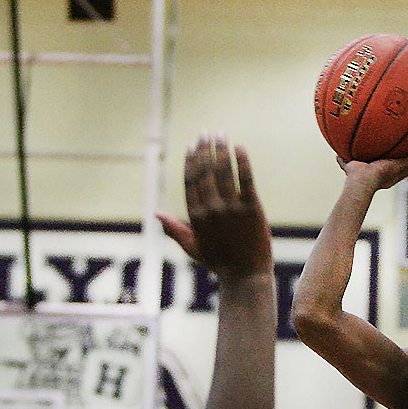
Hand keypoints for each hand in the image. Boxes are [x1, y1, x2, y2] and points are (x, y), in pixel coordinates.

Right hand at [159, 134, 272, 277]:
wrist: (246, 275)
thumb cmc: (219, 262)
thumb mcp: (192, 247)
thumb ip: (174, 229)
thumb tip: (156, 213)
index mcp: (195, 216)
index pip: (190, 180)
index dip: (190, 160)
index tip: (192, 145)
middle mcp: (211, 209)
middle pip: (205, 171)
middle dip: (204, 148)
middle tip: (206, 132)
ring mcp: (232, 208)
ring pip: (224, 171)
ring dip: (221, 149)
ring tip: (221, 133)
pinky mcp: (252, 209)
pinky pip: (246, 179)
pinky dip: (242, 161)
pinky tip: (239, 147)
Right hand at [336, 148, 407, 190]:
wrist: (362, 182)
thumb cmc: (382, 174)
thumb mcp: (400, 165)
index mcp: (387, 174)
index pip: (399, 167)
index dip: (404, 160)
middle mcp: (375, 172)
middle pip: (380, 163)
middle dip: (382, 155)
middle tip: (385, 144)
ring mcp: (362, 171)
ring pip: (361, 161)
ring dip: (360, 155)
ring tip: (359, 142)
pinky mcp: (350, 168)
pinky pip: (344, 161)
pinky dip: (340, 157)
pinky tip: (338, 147)